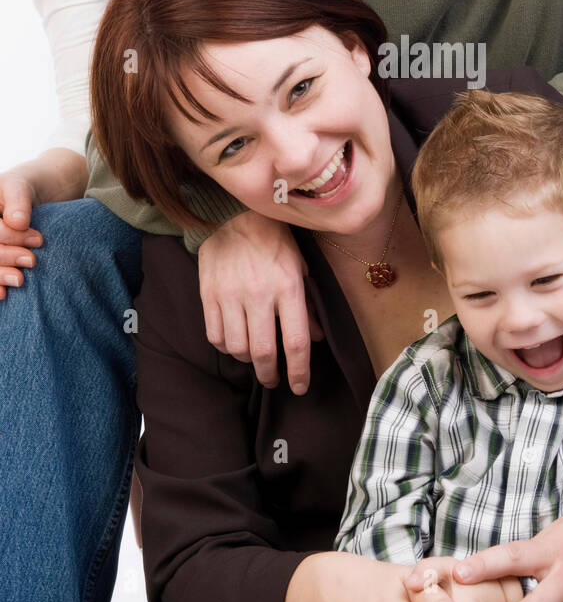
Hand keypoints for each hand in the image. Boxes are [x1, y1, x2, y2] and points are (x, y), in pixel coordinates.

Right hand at [0, 172, 42, 300]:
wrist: (37, 194)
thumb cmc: (26, 186)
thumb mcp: (20, 185)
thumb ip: (18, 201)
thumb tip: (17, 222)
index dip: (9, 237)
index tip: (38, 240)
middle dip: (4, 258)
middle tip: (32, 260)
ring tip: (20, 280)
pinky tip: (3, 294)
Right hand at [197, 212, 322, 392]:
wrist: (234, 214)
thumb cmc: (274, 239)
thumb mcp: (300, 267)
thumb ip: (308, 304)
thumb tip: (315, 337)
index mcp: (288, 287)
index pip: (296, 342)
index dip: (299, 371)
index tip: (300, 387)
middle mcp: (259, 295)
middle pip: (263, 353)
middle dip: (270, 375)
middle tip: (274, 380)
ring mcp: (230, 295)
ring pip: (237, 348)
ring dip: (248, 360)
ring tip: (254, 357)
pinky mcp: (208, 294)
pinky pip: (215, 335)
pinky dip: (225, 346)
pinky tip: (234, 343)